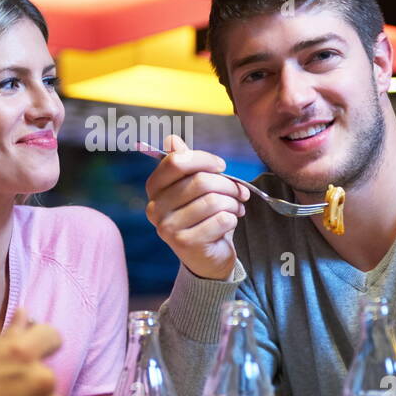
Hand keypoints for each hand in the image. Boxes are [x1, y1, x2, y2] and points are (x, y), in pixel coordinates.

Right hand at [144, 135, 248, 280]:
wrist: (206, 256)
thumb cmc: (201, 215)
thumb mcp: (193, 186)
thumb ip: (183, 163)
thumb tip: (172, 139)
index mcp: (154, 188)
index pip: (176, 161)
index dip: (204, 159)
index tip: (221, 166)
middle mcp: (154, 208)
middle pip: (200, 181)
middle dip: (227, 184)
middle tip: (240, 191)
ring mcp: (166, 228)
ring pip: (213, 201)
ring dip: (233, 202)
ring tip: (237, 207)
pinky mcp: (184, 244)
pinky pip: (220, 220)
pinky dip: (232, 218)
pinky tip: (231, 221)